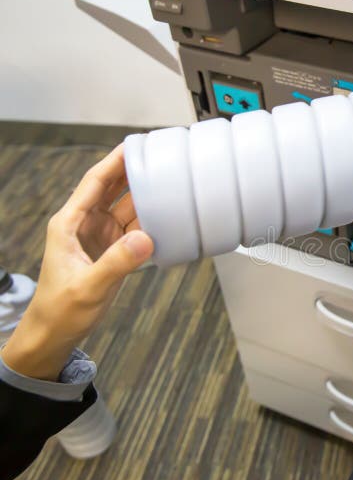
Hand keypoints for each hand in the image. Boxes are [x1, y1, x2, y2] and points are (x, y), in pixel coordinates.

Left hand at [2, 146, 153, 379]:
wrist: (54, 334)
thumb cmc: (60, 310)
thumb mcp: (88, 286)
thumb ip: (117, 262)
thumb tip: (146, 239)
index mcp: (69, 223)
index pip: (94, 182)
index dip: (114, 161)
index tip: (134, 144)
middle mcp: (85, 225)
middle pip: (112, 188)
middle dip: (133, 170)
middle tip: (159, 154)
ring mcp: (100, 238)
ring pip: (126, 207)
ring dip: (145, 195)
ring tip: (170, 180)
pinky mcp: (112, 252)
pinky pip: (135, 229)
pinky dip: (151, 220)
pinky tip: (168, 215)